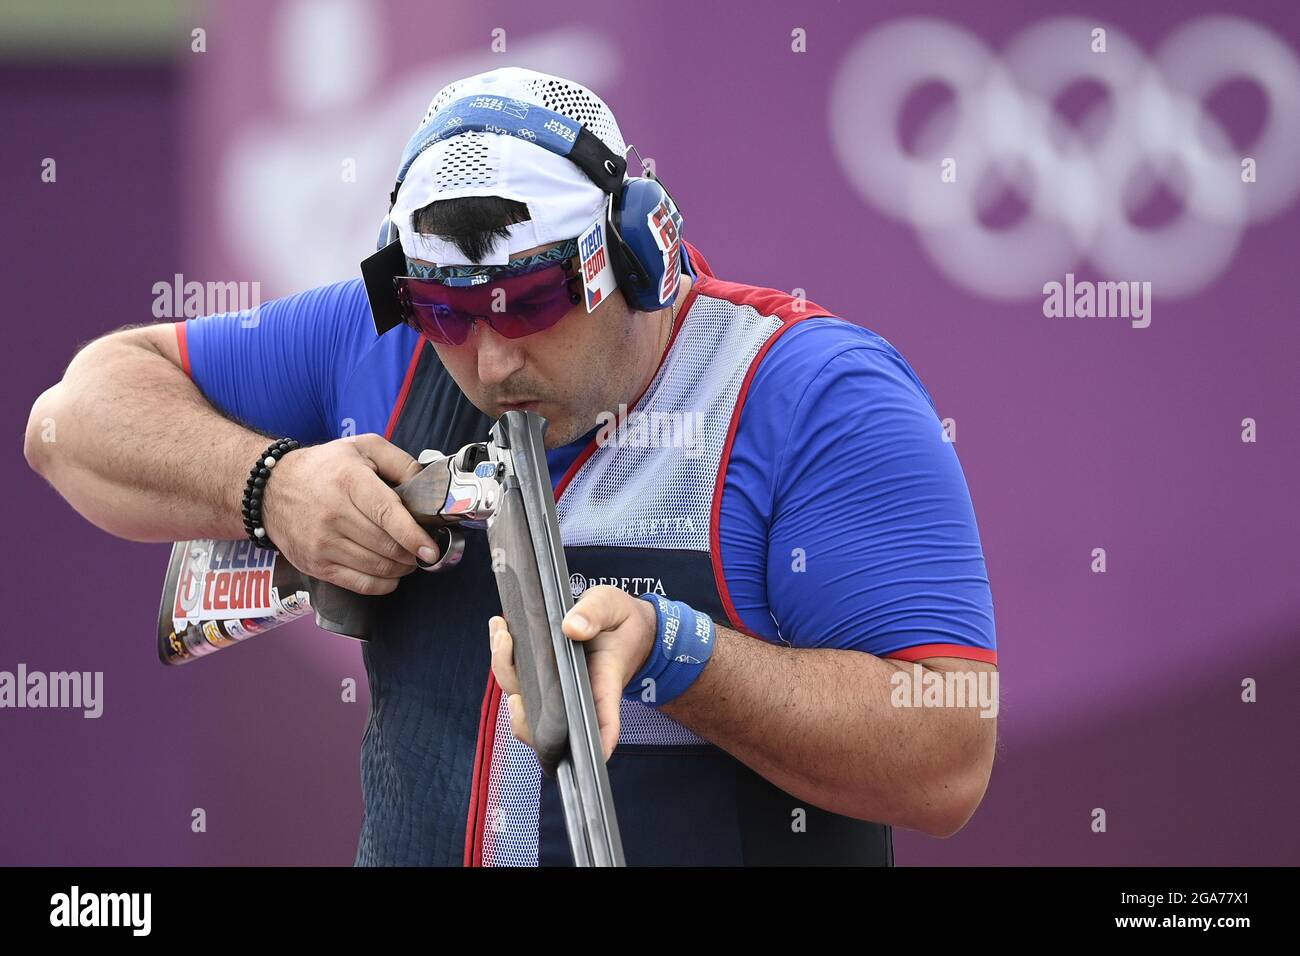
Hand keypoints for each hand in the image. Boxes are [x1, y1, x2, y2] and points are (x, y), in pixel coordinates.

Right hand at [260, 433, 440, 594]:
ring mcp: (322, 543)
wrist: (271, 488)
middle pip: (386, 545)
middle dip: (412, 552)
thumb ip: (399, 462)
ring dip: (401, 568)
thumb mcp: (363, 447)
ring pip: (376, 567)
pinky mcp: (316, 564)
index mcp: (348, 480)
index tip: (431, 549)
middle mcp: (333, 513)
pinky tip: (391, 574)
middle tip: (423, 549)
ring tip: (409, 558)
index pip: (386, 513)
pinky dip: (383, 584)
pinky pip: (359, 584)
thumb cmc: (324, 467)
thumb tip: (426, 486)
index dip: (412, 535)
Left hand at [489, 585, 657, 760]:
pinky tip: (500, 629)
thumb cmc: (621, 620)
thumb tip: (571, 628)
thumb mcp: (614, 606)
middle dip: (522, 710)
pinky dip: (504, 658)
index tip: (589, 754)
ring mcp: (558, 691)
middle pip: (549, 722)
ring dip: (505, 670)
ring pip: (525, 701)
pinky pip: (518, 679)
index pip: (602, 721)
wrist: (619, 622)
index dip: (596, 742)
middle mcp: (578, 696)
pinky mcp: (543, 679)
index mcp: (604, 684)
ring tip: (502, 633)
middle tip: (511, 660)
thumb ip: (595, 615)